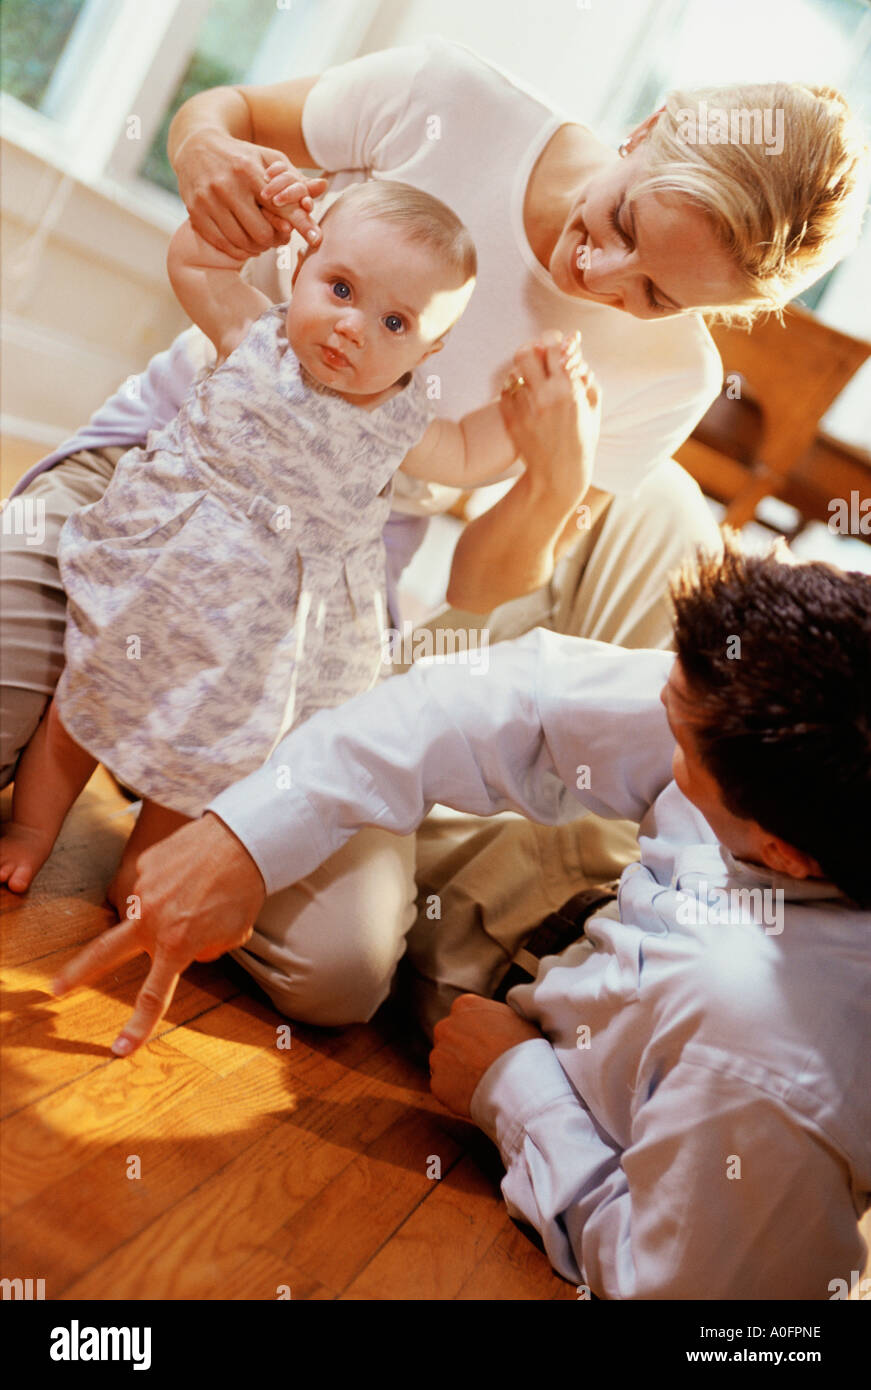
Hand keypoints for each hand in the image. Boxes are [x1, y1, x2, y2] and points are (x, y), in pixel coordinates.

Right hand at [51, 813, 265, 1057]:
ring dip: (168, 906)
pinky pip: (154, 882)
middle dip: (77, 973)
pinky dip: (171, 882)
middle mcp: (152, 919)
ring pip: (148, 910)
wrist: (242, 839)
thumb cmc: (244, 890)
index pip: (152, 995)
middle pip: (104, 953)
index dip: (137, 1026)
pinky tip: (192, 872)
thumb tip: (187, 948)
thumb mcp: (232, 934)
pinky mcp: (145, 864)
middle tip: (56, 988)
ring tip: (201, 890)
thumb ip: (203, 949)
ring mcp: (143, 889)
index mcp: (176, 945)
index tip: (119, 1049)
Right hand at [174, 128, 326, 257]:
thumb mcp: (268, 158)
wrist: (196, 146)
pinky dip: (240, 250)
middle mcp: (227, 186)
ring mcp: (209, 201)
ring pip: (243, 242)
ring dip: (259, 247)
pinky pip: (224, 245)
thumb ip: (295, 177)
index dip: (300, 224)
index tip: (316, 238)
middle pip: (262, 232)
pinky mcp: (196, 213)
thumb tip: (322, 188)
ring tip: (264, 240)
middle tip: (281, 236)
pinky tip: (247, 244)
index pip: (281, 205)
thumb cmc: (241, 155)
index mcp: (248, 170)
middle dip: (276, 239)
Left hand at [429, 994, 541, 1116]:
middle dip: (462, 1051)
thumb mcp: (517, 1019)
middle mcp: (445, 1027)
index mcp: (464, 1006)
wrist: (520, 1084)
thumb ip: (496, 1017)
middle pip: (449, 1039)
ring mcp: (438, 1056)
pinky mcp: (437, 1084)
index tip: (487, 1046)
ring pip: (444, 1064)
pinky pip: (444, 1089)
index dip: (476, 1033)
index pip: (462, 1017)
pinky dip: (455, 1094)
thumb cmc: (526, 1050)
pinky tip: (475, 1096)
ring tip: (483, 1083)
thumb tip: (495, 1023)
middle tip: (484, 1065)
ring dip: (457, 1073)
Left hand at [500, 330, 601, 506]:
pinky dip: (512, 390)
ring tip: (528, 379)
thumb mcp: (593, 406)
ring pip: (513, 372)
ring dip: (522, 372)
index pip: (553, 347)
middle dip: (531, 350)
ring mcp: (525, 407)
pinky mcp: (511, 419)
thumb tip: (576, 354)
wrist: (559, 473)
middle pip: (526, 353)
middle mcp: (545, 395)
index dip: (551, 341)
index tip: (552, 344)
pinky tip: (521, 396)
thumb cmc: (581, 439)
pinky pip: (505, 392)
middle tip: (535, 356)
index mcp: (569, 389)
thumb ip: (586, 377)